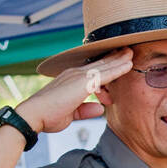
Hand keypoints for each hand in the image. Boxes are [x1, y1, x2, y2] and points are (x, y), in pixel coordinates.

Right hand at [14, 48, 134, 134]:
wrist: (35, 115)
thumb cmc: (49, 116)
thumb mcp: (72, 113)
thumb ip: (86, 109)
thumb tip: (100, 108)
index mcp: (71, 80)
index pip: (93, 71)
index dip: (107, 66)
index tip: (118, 61)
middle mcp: (75, 74)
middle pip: (100, 64)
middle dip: (115, 58)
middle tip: (128, 51)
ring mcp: (79, 76)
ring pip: (105, 65)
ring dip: (120, 59)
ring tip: (132, 53)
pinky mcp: (83, 82)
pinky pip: (105, 74)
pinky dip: (118, 68)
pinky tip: (128, 64)